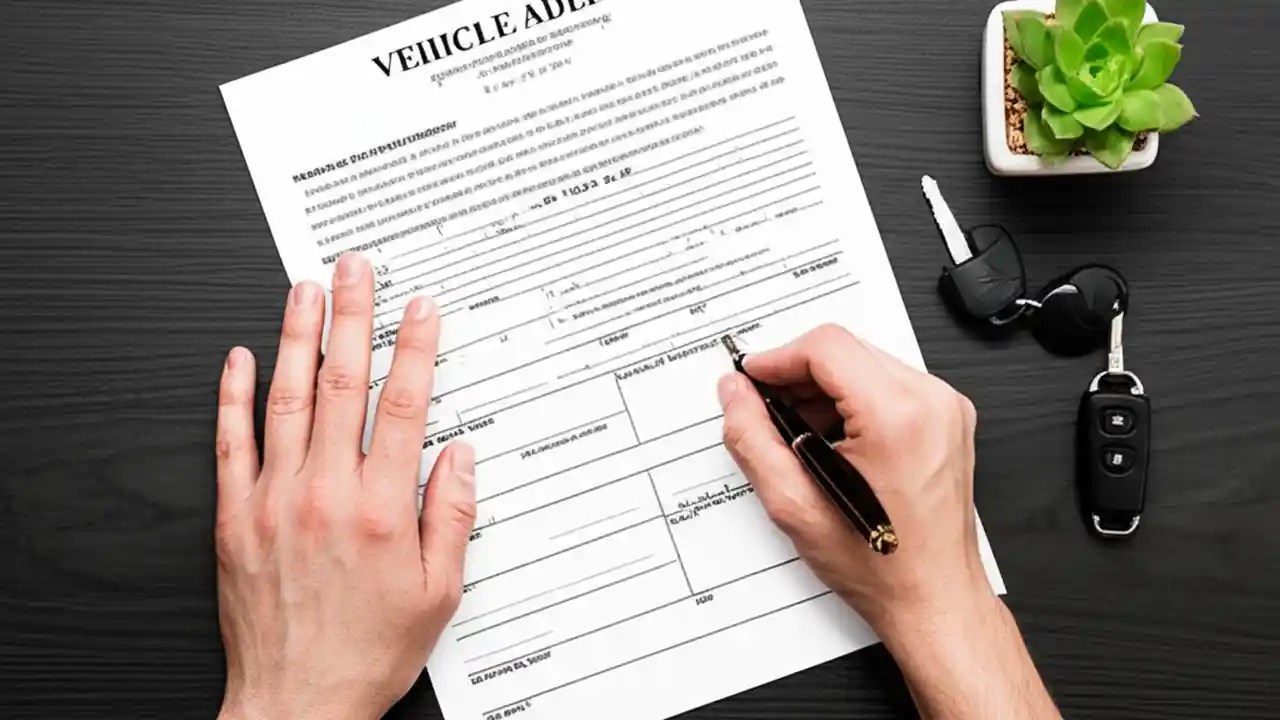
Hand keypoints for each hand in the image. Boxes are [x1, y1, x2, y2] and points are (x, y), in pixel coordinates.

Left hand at [214, 254, 475, 719]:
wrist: (297, 701)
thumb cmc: (368, 650)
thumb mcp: (439, 593)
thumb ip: (451, 516)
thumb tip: (458, 455)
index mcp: (383, 510)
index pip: (403, 406)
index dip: (414, 348)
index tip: (419, 308)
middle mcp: (327, 494)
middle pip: (340, 385)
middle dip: (351, 318)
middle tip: (354, 269)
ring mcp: (275, 501)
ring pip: (285, 400)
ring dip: (296, 337)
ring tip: (304, 291)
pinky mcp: (235, 518)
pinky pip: (230, 443)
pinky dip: (232, 396)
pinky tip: (239, 358)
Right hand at [717, 325, 990, 634]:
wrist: (934, 597)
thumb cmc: (881, 564)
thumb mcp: (794, 504)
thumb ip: (753, 438)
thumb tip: (735, 395)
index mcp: (898, 416)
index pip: (826, 346)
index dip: (778, 358)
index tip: (752, 377)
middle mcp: (931, 403)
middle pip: (846, 350)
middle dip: (798, 373)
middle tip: (766, 408)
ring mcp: (946, 409)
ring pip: (866, 363)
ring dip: (824, 388)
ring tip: (801, 434)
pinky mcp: (948, 419)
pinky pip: (889, 385)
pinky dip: (853, 400)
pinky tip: (832, 440)